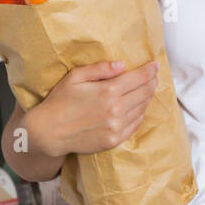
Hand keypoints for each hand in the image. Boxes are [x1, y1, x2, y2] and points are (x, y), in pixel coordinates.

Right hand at [25, 59, 160, 157]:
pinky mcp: (115, 140)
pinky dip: (140, 113)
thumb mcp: (75, 77)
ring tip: (146, 89)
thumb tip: (122, 64)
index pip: (139, 78)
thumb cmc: (60, 102)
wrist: (49, 133)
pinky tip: (137, 107)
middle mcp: (116, 110)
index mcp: (108, 91)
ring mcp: (117, 127)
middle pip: (145, 93)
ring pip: (143, 108)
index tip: (155, 65)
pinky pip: (136, 124)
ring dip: (147, 97)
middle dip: (152, 82)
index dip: (151, 70)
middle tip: (153, 76)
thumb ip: (100, 68)